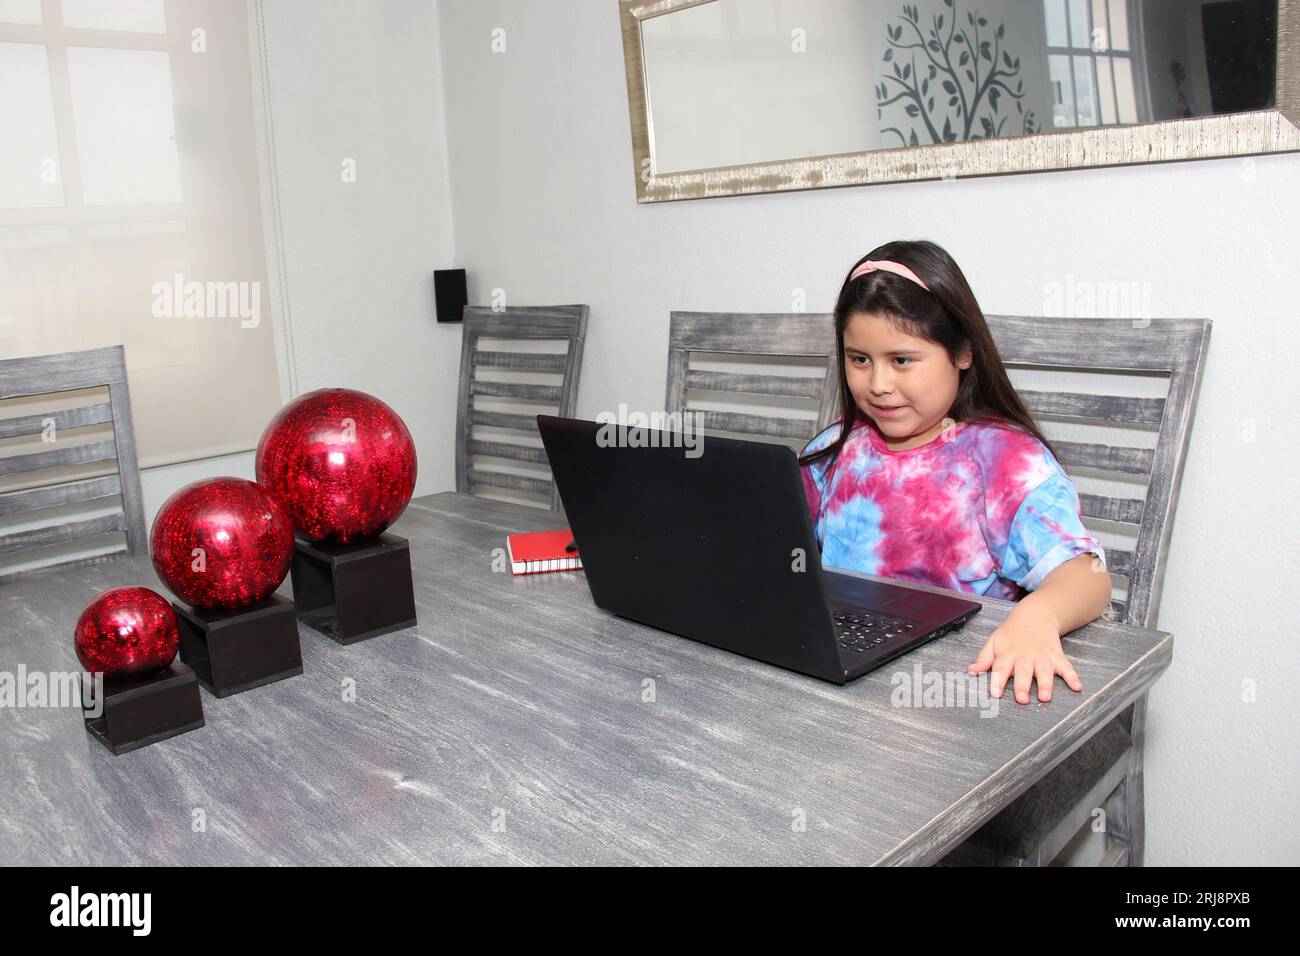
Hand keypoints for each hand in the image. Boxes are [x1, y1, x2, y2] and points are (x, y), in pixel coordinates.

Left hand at [966, 603, 1082, 703]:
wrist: (1035, 616)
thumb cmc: (1011, 634)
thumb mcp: (994, 642)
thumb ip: (984, 658)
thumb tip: (971, 671)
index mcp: (1008, 654)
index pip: (1000, 668)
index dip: (997, 681)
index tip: (995, 694)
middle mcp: (1025, 656)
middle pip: (1023, 672)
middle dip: (1022, 685)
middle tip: (1021, 699)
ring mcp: (1042, 657)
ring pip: (1044, 671)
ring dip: (1045, 684)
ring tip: (1045, 697)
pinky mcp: (1057, 657)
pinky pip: (1066, 667)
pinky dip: (1072, 676)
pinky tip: (1077, 687)